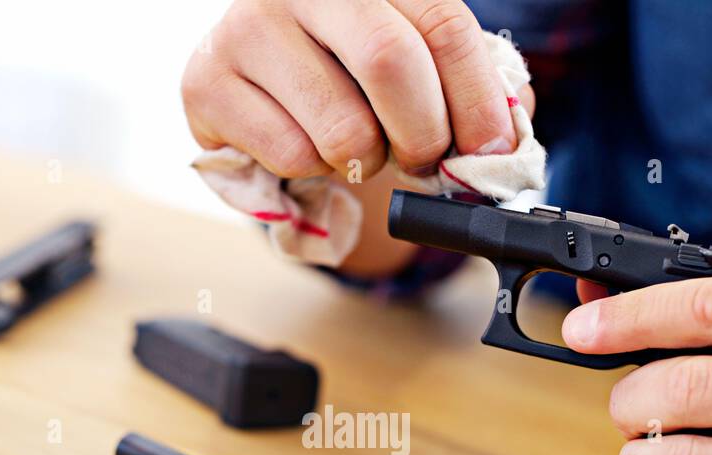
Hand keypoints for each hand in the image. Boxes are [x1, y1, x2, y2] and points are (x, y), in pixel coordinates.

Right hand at [181, 0, 527, 180]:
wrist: (260, 85)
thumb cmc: (350, 74)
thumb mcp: (418, 66)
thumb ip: (469, 91)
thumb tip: (505, 146)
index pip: (442, 25)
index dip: (477, 100)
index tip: (492, 153)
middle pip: (389, 61)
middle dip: (423, 135)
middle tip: (424, 161)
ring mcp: (247, 25)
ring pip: (342, 129)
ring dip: (363, 161)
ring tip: (352, 142)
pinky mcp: (206, 81)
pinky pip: (291, 156)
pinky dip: (311, 172)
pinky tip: (300, 140)